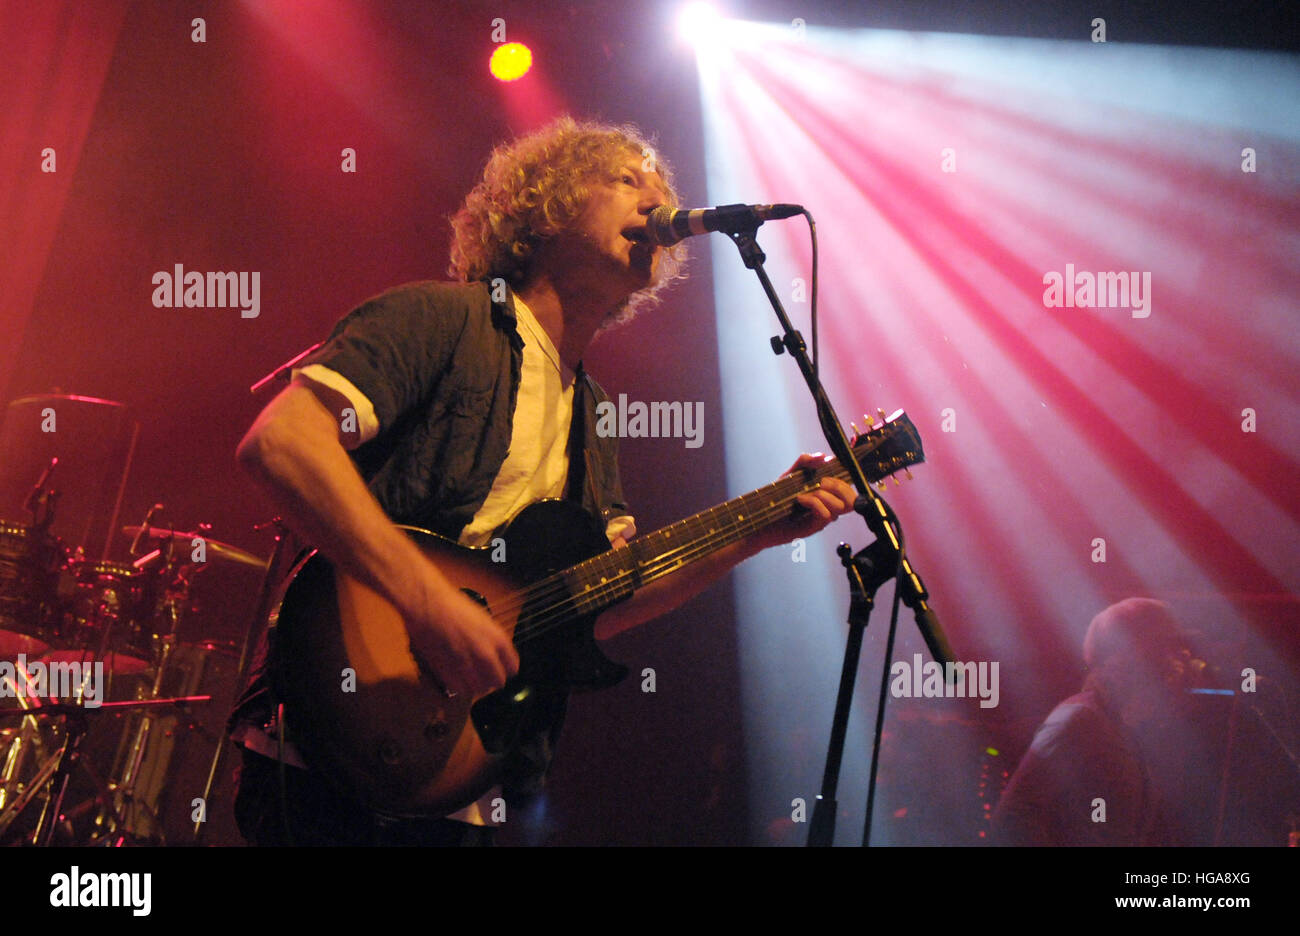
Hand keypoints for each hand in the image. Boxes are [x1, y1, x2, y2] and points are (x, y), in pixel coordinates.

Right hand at [403, 577, 519, 698]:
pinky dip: (460, 686)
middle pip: (498, 681)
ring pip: (480, 689)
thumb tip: (494, 652)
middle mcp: (485, 654)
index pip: (513, 667)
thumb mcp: (482, 619)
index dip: (507, 669)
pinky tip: (458, 678)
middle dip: (493, 679)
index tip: (503, 670)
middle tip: (486, 676)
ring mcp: (466, 664)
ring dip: (477, 685)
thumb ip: (491, 639)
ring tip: (471, 678)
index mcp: (497, 639)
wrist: (428, 605)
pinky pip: (460, 689)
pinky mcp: (447, 671)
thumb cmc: (451, 605)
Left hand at [757, 453, 856, 549]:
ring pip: (840, 507)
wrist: (762, 516)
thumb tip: (822, 456)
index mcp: (827, 494)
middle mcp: (828, 506)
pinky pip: (826, 514)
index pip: (848, 487)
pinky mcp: (815, 527)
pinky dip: (814, 503)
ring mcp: (823, 517)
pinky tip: (800, 499)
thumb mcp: (791, 475)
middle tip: (821, 481)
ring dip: (824, 495)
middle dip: (838, 486)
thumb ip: (805, 462)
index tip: (830, 467)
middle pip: (852, 499)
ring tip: (806, 492)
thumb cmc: (777, 497)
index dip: (845, 477)